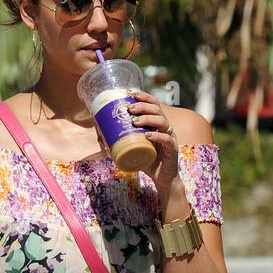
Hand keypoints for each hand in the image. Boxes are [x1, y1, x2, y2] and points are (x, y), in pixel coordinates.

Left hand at [124, 90, 187, 209]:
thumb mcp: (132, 150)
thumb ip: (119, 142)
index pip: (153, 105)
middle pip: (157, 110)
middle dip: (143, 106)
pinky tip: (147, 136)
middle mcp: (165, 128)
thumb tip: (100, 136)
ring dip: (148, 119)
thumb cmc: (148, 162)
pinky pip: (167, 139)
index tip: (131, 93)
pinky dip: (157, 136)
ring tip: (135, 121)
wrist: (162, 179)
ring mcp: (170, 137)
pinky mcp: (173, 149)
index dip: (144, 97)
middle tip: (129, 109)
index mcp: (157, 124)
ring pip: (162, 122)